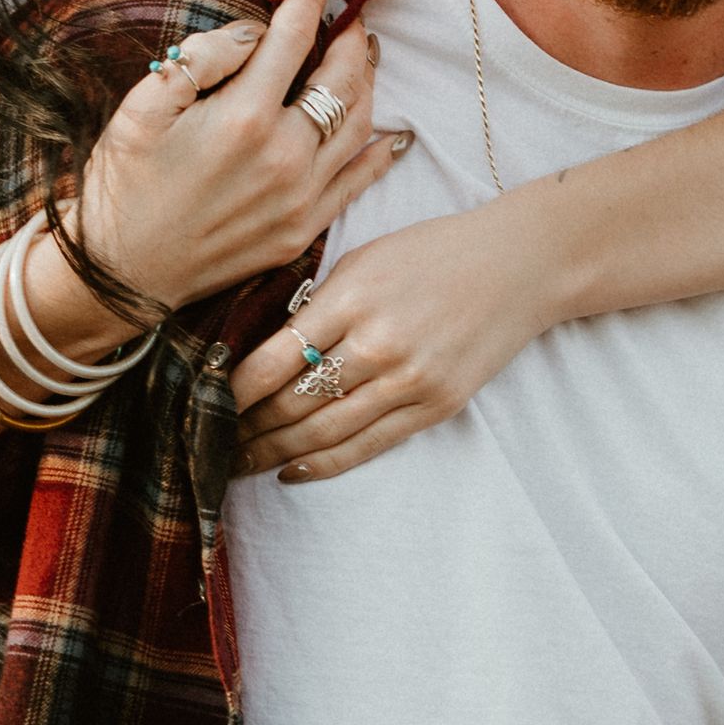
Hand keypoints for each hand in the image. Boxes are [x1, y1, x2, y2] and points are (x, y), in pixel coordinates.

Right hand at [72, 0, 401, 317]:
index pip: (293, 38)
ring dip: (368, 84)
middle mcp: (284, 156)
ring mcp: (300, 197)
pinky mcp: (303, 229)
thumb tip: (255, 34)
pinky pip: (358, 182)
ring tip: (364, 60)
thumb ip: (202, 58)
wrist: (121, 273)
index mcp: (243, 116)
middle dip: (350, 38)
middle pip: (341, 79)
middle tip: (350, 17)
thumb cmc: (124, 184)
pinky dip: (379, 151)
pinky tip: (391, 132)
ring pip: (359, 125)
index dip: (306, 0)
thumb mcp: (142, 106)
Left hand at [230, 192, 561, 480]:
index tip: (204, 401)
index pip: (271, 360)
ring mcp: (408, 381)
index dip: (231, 392)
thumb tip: (261, 353)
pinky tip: (290, 470)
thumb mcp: (364, 260)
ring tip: (240, 461)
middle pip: (291, 403)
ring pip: (322, 433)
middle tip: (210, 440)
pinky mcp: (435, 407)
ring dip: (273, 452)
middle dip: (244, 428)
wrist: (519, 265)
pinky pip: (366, 446)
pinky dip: (322, 464)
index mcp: (351, 298)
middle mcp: (377, 344)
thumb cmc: (433, 254)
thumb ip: (316, 304)